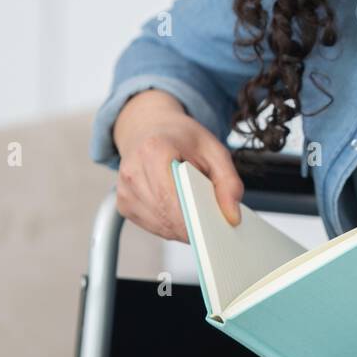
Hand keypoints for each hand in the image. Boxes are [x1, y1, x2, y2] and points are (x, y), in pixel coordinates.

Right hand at [113, 89, 244, 242]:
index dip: (194, 218)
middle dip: (193, 226)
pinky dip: (171, 227)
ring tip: (199, 215)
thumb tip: (232, 214)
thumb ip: (228, 181)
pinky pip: (153, 227)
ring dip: (183, 229)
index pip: (172, 197)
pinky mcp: (124, 204)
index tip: (214, 227)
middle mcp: (133, 171)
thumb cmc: (181, 138)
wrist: (151, 127)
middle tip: (214, 225)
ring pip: (160, 226)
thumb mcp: (214, 150)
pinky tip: (181, 213)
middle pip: (166, 216)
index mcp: (154, 150)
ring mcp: (125, 190)